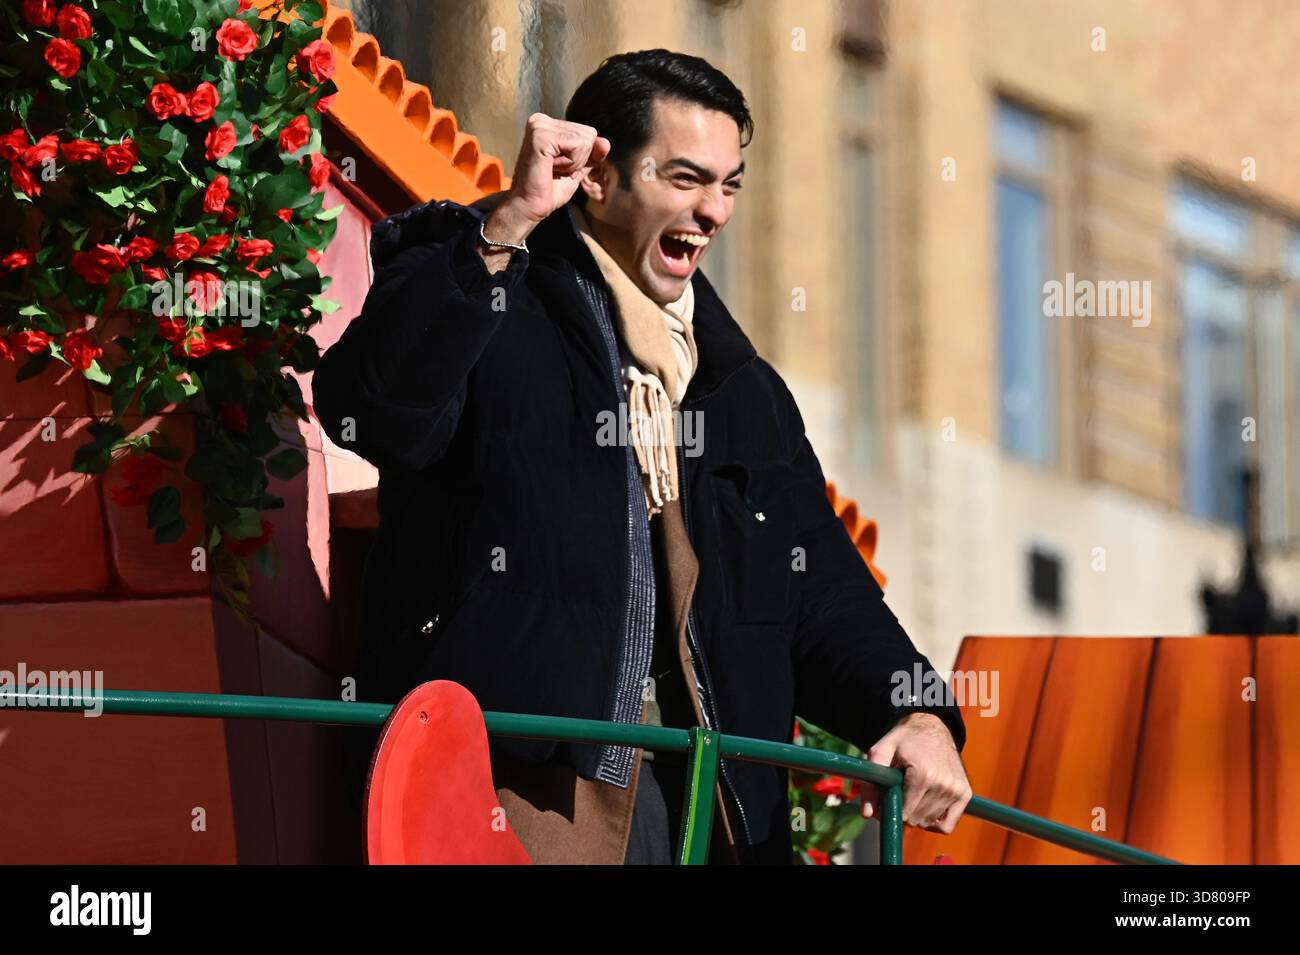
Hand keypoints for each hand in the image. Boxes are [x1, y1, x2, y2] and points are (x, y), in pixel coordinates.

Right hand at [493, 112, 610, 234]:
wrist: (529, 206)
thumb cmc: (549, 189)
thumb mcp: (577, 168)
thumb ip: (591, 154)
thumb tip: (605, 142)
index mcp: (548, 125)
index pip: (588, 133)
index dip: (581, 157)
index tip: (559, 167)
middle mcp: (542, 120)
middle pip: (589, 135)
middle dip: (578, 160)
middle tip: (554, 170)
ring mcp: (540, 126)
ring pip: (585, 140)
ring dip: (573, 163)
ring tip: (551, 169)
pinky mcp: (541, 136)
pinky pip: (576, 147)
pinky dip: (569, 164)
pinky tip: (550, 168)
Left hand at [859, 713, 971, 833]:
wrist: (931, 725)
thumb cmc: (903, 739)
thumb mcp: (880, 752)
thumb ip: (871, 784)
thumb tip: (868, 814)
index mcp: (922, 774)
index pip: (905, 814)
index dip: (892, 808)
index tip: (888, 796)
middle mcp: (943, 784)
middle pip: (916, 820)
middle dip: (904, 811)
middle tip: (901, 791)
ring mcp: (956, 789)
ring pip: (929, 822)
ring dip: (918, 813)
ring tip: (913, 791)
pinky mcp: (964, 793)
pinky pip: (948, 825)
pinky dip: (935, 821)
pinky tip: (926, 806)